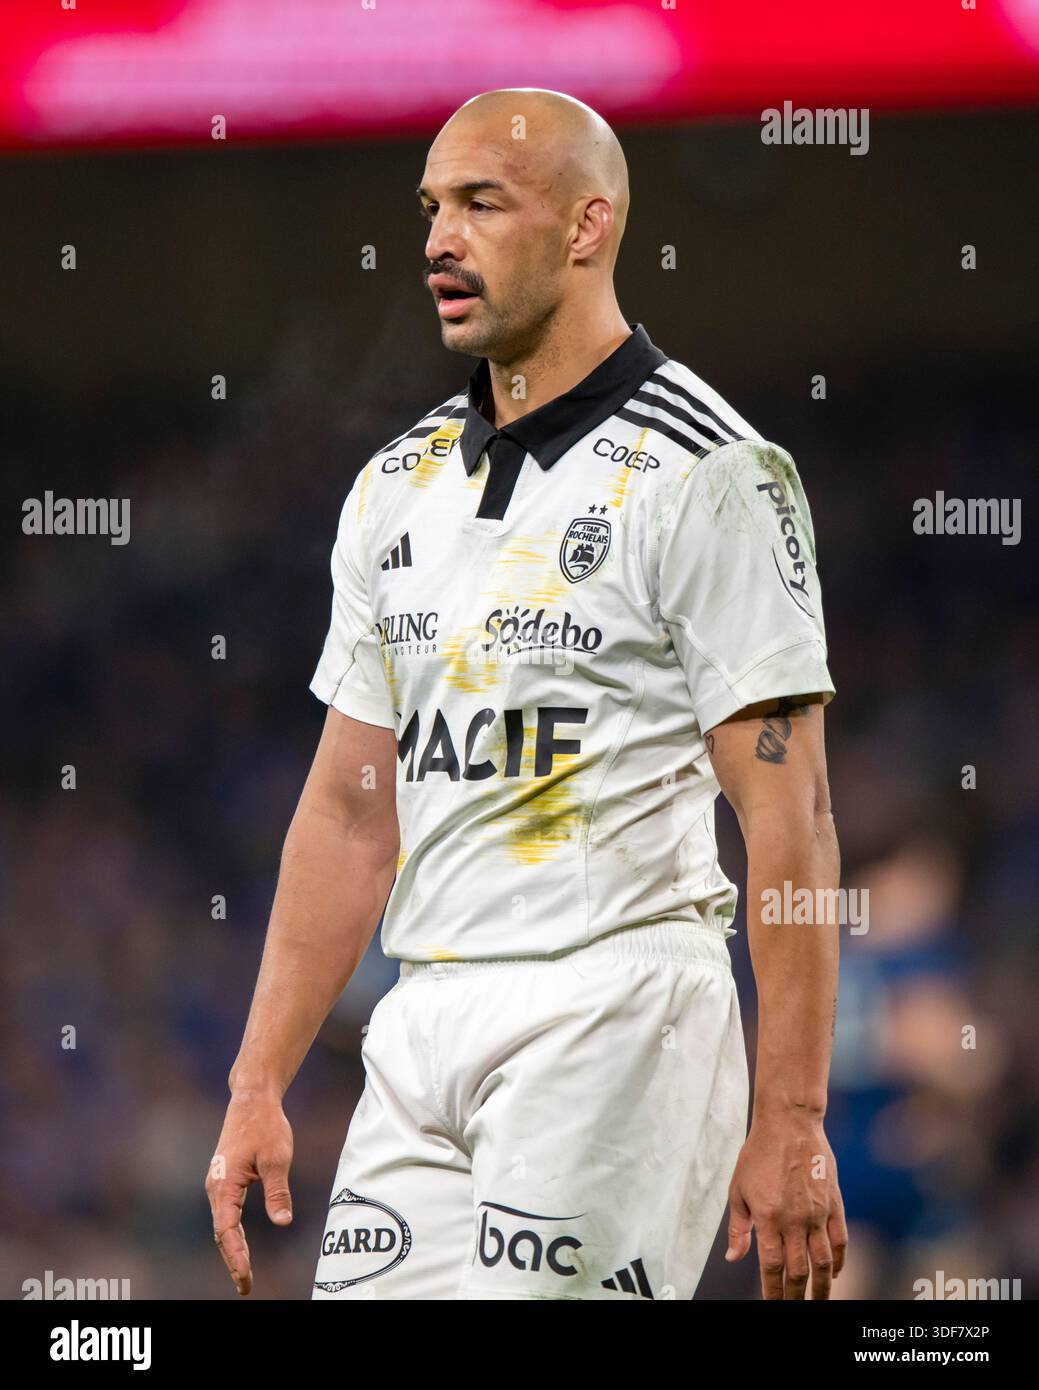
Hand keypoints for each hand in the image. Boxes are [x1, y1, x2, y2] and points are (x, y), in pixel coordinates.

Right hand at [205, 1092, 294, 1295]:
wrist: (252, 1099)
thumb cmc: (265, 1125)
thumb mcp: (277, 1158)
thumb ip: (278, 1192)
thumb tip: (283, 1223)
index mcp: (225, 1185)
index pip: (227, 1231)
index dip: (236, 1257)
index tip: (245, 1278)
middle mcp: (216, 1187)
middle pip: (221, 1233)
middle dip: (233, 1260)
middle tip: (245, 1286)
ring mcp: (218, 1184)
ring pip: (222, 1225)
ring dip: (231, 1249)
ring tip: (244, 1273)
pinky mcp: (225, 1180)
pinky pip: (226, 1213)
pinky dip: (232, 1233)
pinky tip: (240, 1245)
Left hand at [725, 1108, 847, 1298]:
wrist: (789, 1122)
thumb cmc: (758, 1153)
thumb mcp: (738, 1188)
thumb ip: (738, 1227)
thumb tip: (733, 1258)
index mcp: (767, 1217)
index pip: (772, 1267)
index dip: (773, 1291)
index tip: (772, 1304)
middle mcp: (794, 1219)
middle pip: (798, 1270)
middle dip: (795, 1295)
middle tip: (794, 1308)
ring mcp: (817, 1212)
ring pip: (824, 1262)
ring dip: (822, 1287)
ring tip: (819, 1301)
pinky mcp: (834, 1203)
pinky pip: (840, 1240)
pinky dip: (839, 1260)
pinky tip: (834, 1272)